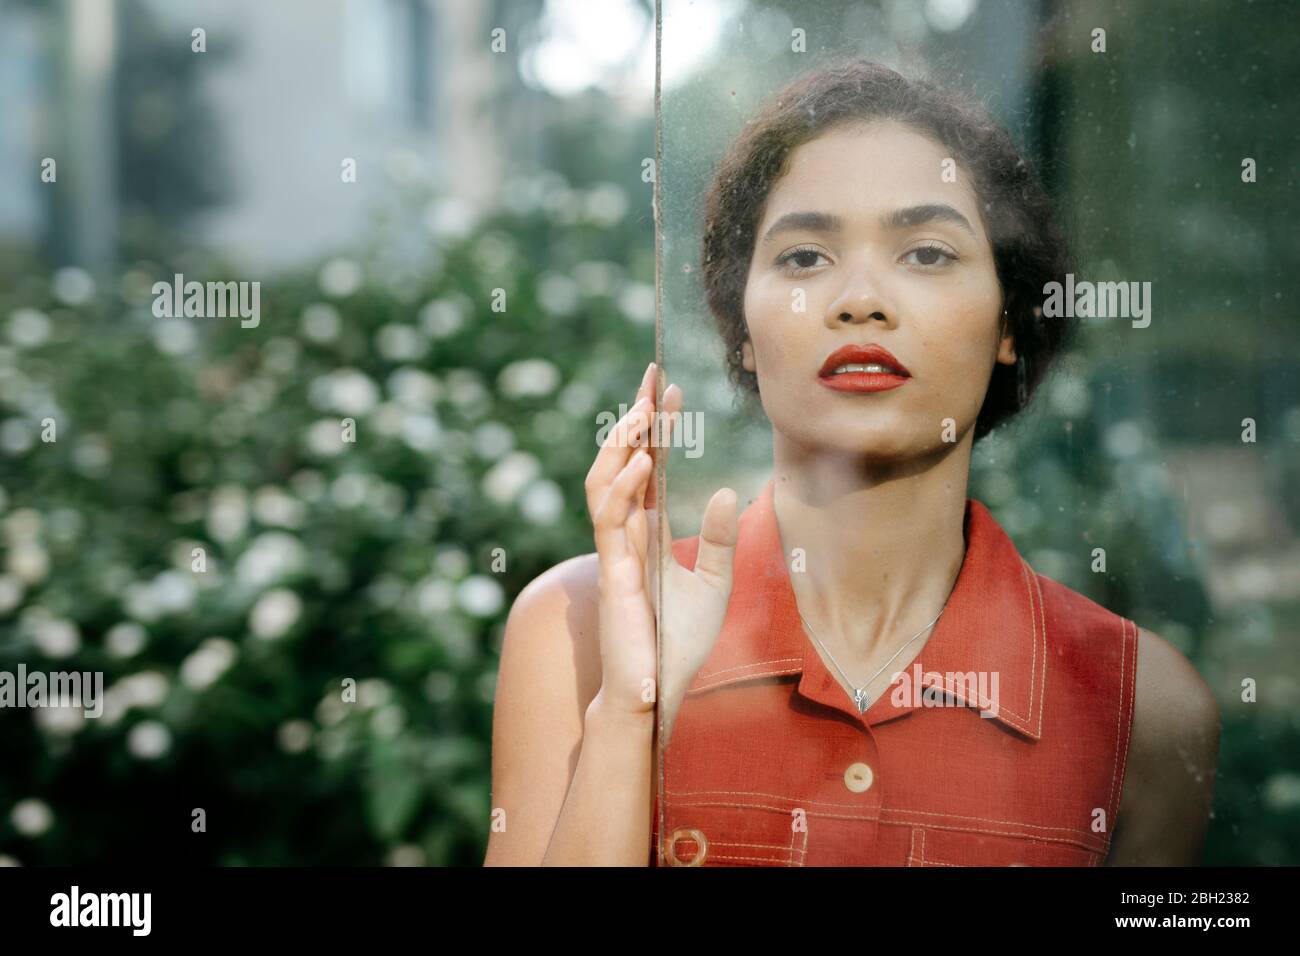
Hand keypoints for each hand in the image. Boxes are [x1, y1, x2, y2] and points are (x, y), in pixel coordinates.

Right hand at [584, 362, 738, 742]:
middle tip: (653, 377)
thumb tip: (725, 491)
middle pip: (623, 463)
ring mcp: (615, 550)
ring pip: (604, 482)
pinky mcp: (613, 572)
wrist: (655, 687)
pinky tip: (647, 463)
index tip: (670, 388)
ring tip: (644, 412)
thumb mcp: (714, 584)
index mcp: (647, 531)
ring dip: (622, 445)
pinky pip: (609, 520)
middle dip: (635, 419)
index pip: (650, 467)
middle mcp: (627, 533)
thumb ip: (719, 540)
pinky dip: (625, 487)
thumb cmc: (679, 641)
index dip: (657, 427)